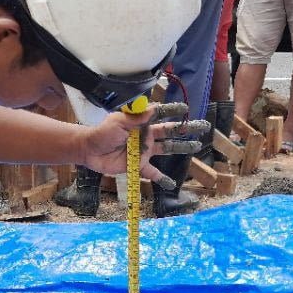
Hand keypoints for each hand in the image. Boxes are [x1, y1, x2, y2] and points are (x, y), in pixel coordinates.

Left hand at [79, 102, 208, 186]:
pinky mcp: (138, 165)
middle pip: (170, 131)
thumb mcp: (118, 121)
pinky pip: (152, 173)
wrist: (90, 151)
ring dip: (181, 148)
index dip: (174, 111)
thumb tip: (154, 109)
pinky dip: (161, 179)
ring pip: (167, 149)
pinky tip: (171, 184)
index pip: (161, 114)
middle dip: (186, 128)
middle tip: (203, 126)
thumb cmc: (102, 133)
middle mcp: (146, 135)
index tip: (187, 109)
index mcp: (142, 123)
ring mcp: (144, 151)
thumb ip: (136, 117)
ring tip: (196, 147)